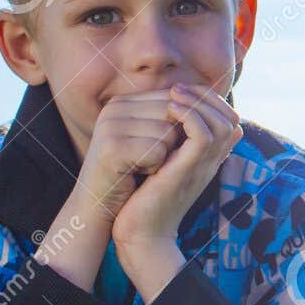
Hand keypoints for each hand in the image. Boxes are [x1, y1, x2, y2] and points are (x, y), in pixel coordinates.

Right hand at [72, 89, 181, 222]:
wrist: (98, 205)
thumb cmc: (129, 172)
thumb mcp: (147, 137)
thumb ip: (167, 117)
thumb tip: (207, 102)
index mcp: (122, 102)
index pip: (171, 99)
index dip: (175, 128)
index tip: (158, 147)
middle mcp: (114, 109)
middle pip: (172, 115)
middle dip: (170, 142)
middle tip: (148, 158)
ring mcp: (110, 127)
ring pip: (167, 133)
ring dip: (162, 157)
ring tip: (138, 166)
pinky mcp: (112, 149)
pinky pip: (157, 152)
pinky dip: (154, 167)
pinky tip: (134, 174)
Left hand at [111, 84, 241, 254]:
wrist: (139, 233)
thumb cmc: (144, 200)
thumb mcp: (161, 167)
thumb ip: (170, 147)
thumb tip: (165, 122)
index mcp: (208, 160)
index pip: (230, 121)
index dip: (211, 100)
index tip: (182, 93)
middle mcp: (211, 162)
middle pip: (232, 119)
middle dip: (207, 96)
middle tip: (178, 89)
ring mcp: (203, 167)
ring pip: (222, 123)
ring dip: (197, 102)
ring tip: (173, 96)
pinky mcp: (187, 171)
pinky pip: (203, 135)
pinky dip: (189, 116)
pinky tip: (168, 111)